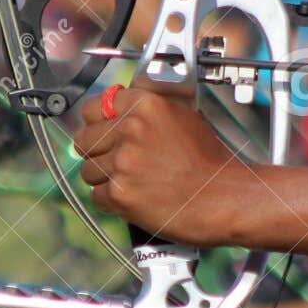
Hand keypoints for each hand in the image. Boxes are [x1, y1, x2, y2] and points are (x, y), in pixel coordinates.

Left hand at [73, 86, 254, 243]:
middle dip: (97, 153)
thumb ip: (145, 111)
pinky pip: (97, 197)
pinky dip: (113, 202)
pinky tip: (136, 198)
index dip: (97, 124)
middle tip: (118, 163)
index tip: (102, 132)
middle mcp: (130, 130)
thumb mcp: (182, 117)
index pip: (92, 108)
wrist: (224, 198)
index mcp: (144, 105)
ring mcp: (123, 163)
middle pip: (83, 140)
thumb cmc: (208, 162)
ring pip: (88, 171)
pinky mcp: (120, 194)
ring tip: (134, 182)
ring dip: (105, 180)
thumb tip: (114, 110)